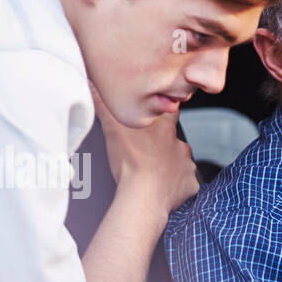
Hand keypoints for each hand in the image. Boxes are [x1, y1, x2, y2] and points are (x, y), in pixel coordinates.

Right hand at [90, 81, 198, 216]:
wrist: (144, 197)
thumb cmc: (130, 164)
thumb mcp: (112, 129)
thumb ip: (103, 106)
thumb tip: (91, 84)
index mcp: (165, 130)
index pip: (170, 112)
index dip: (164, 114)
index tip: (157, 117)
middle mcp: (181, 146)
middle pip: (174, 140)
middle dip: (163, 146)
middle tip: (146, 153)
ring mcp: (187, 166)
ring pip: (180, 161)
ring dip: (170, 165)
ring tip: (152, 172)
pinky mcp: (190, 185)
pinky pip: (185, 183)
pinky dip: (177, 185)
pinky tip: (163, 188)